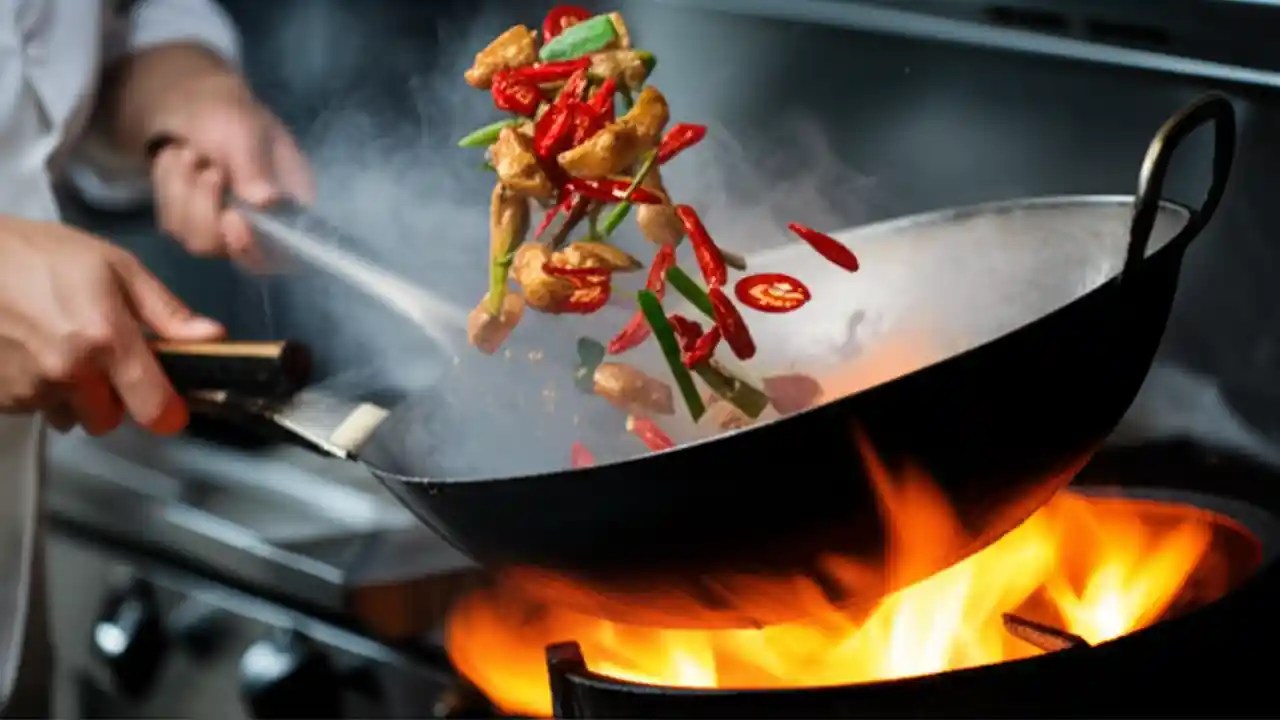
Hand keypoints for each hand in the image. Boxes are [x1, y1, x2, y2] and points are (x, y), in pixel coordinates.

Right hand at [0, 215, 224, 435]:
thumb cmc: (39, 254)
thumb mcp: (114, 266)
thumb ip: (165, 310)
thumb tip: (214, 338)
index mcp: (106, 340)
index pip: (154, 409)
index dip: (168, 412)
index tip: (170, 404)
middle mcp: (70, 373)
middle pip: (112, 418)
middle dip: (114, 396)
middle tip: (101, 357)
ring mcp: (31, 389)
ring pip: (72, 416)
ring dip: (74, 395)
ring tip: (58, 348)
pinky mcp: (1, 398)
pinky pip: (37, 409)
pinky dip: (40, 390)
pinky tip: (30, 353)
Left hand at [148, 69, 313, 263]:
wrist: (188, 103)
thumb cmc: (226, 110)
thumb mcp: (243, 126)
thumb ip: (254, 164)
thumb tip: (266, 202)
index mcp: (289, 203)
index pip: (280, 250)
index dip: (254, 245)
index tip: (231, 217)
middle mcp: (260, 224)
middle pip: (226, 249)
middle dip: (203, 204)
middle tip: (200, 161)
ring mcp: (223, 229)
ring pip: (193, 238)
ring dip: (180, 190)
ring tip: (187, 153)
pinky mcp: (191, 225)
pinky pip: (170, 223)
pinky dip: (167, 187)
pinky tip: (176, 161)